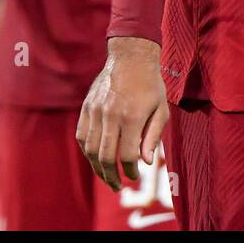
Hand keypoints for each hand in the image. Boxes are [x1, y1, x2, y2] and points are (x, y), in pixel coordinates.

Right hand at [76, 37, 168, 191]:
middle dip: (111, 176)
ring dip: (96, 167)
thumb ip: (153, 137)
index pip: (126, 155)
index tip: (134, 176)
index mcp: (132, 117)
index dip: (130, 171)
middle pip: (105, 156)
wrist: (131, 56)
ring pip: (90, 149)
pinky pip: (82, 135)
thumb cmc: (150, 84)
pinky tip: (94, 158)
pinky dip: (86, 150)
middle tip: (116, 186)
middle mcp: (111, 115)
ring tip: (105, 176)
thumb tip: (146, 162)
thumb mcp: (161, 109)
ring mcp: (96, 110)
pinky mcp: (87, 107)